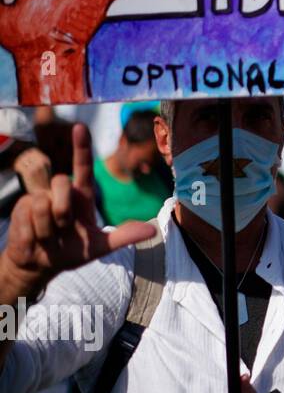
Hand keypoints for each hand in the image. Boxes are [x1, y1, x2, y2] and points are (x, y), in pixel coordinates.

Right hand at [0, 123, 153, 298]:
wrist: (41, 265)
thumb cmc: (73, 252)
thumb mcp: (100, 247)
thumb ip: (124, 236)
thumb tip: (153, 230)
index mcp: (83, 196)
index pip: (83, 167)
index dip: (81, 146)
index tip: (80, 127)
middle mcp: (61, 192)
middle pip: (63, 183)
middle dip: (63, 209)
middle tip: (63, 228)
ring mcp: (40, 198)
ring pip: (44, 203)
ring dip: (47, 227)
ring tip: (49, 236)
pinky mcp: (22, 207)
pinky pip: (27, 215)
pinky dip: (32, 233)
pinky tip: (33, 238)